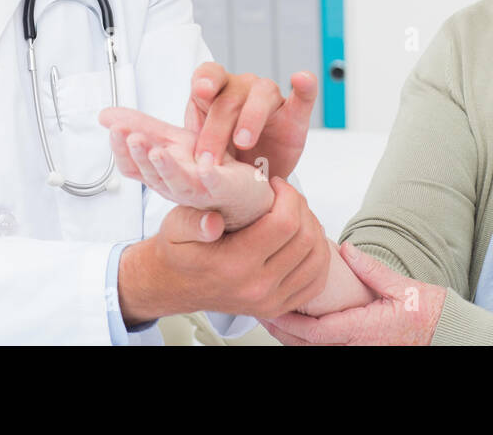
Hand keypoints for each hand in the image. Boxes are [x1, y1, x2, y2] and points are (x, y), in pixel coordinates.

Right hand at [100, 107, 274, 229]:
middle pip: (152, 173)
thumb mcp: (171, 141)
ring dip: (166, 167)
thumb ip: (141, 128)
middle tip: (128, 136)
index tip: (114, 128)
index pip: (134, 165)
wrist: (246, 193)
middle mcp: (175, 186)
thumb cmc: (206, 167)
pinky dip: (208, 177)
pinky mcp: (225, 189)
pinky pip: (215, 185)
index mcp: (160, 174)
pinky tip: (204, 167)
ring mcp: (200, 191)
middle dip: (139, 155)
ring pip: (178, 181)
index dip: (122, 149)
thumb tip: (103, 115)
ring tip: (156, 150)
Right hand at [117, 177, 329, 323]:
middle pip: (305, 239)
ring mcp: (271, 301)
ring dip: (312, 227)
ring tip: (294, 213)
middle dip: (301, 206)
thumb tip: (213, 222)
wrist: (174, 285)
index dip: (288, 196)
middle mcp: (257, 287)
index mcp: (233, 265)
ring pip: (317, 258)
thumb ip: (193, 222)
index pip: (284, 224)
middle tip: (285, 195)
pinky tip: (303, 238)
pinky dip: (318, 255)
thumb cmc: (178, 251)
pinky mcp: (279, 307)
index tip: (275, 184)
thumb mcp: (175, 227)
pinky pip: (316, 280)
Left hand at [184, 62, 317, 179]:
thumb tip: (140, 133)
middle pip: (229, 98)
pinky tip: (300, 78)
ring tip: (242, 142)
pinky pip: (304, 95)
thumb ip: (178, 138)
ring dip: (251, 118)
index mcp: (216, 91)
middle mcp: (242, 88)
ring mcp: (270, 99)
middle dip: (217, 129)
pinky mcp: (295, 114)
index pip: (209, 74)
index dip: (205, 80)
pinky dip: (304, 85)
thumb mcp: (197, 150)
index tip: (200, 92)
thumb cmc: (222, 157)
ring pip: (262, 94)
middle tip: (208, 159)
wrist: (251, 182)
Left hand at [260, 242, 445, 344]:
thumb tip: (345, 250)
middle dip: (281, 329)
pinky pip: (326, 348)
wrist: (445, 333)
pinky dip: (306, 339)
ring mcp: (358, 351)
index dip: (288, 322)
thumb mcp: (402, 286)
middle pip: (306, 346)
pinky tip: (297, 325)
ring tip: (272, 314)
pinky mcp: (360, 349)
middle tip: (260, 309)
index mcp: (363, 331)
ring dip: (290, 336)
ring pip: (313, 350)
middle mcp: (356, 347)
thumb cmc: (427, 311)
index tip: (270, 308)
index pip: (315, 332)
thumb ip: (371, 269)